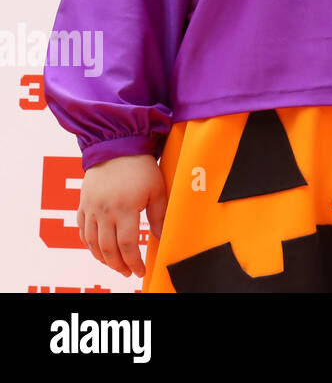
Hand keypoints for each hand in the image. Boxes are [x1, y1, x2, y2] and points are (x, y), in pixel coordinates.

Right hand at [78, 154, 166, 277]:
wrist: (116, 146)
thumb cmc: (140, 166)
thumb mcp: (156, 189)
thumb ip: (158, 215)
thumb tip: (161, 237)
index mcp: (125, 209)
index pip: (128, 245)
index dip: (134, 262)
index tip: (140, 271)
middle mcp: (104, 212)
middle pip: (108, 248)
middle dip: (118, 265)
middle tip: (128, 272)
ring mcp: (91, 209)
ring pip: (92, 243)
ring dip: (102, 258)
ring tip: (115, 265)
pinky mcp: (83, 204)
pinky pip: (82, 231)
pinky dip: (88, 244)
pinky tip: (97, 250)